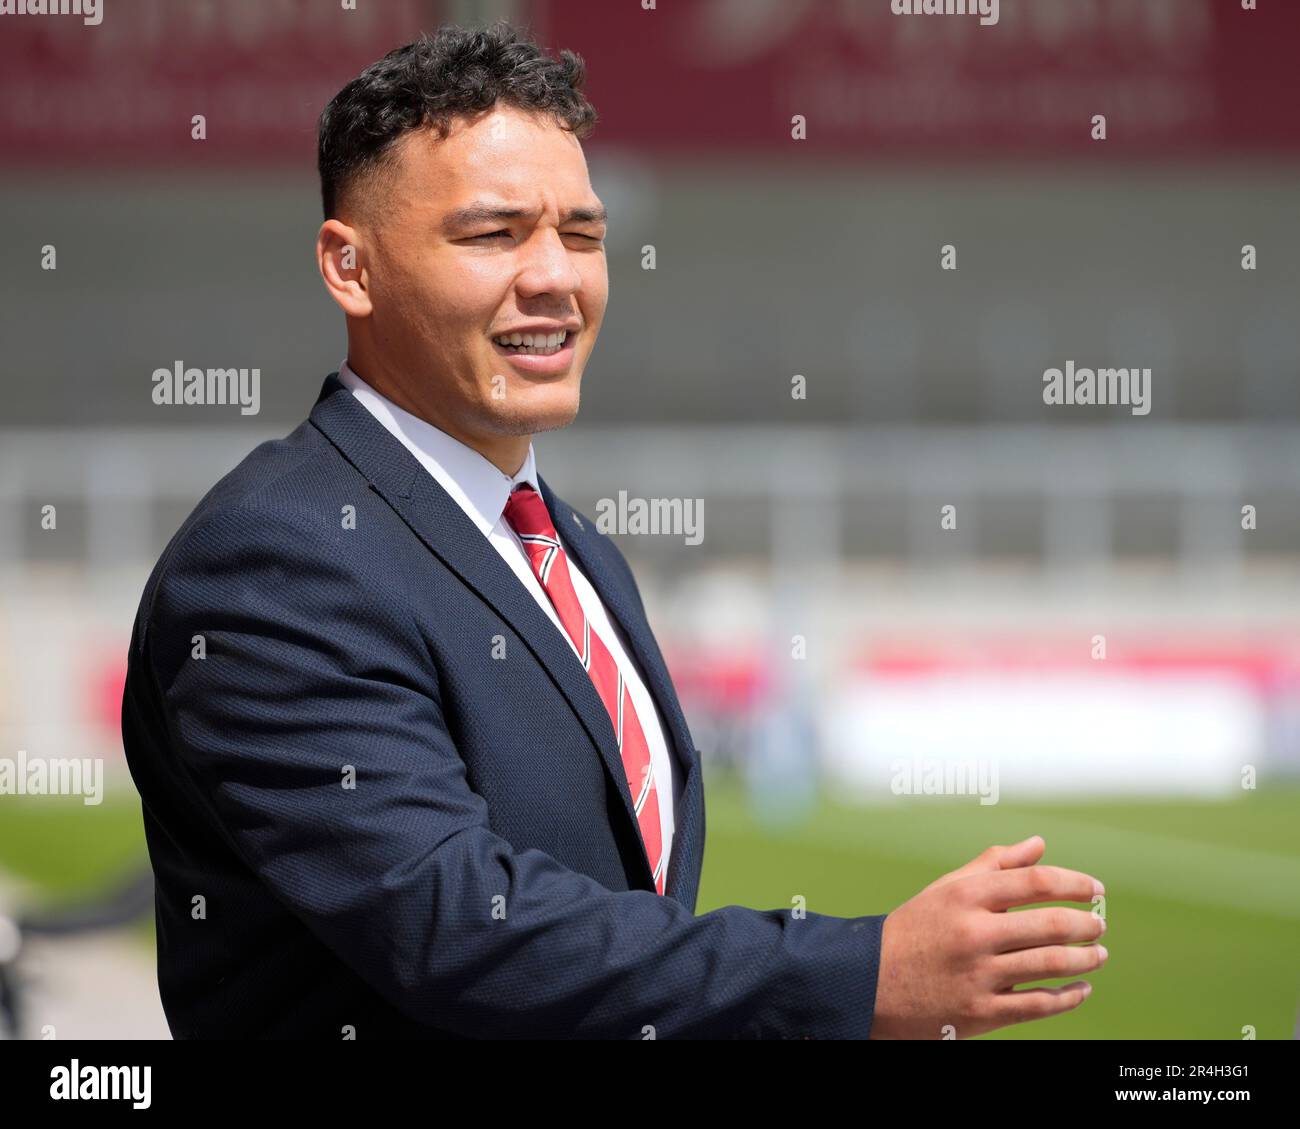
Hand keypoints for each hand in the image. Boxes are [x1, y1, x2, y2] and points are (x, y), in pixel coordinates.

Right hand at [869, 835, 1106, 1038]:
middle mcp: (973, 932)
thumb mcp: (947, 889)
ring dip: (1086, 959)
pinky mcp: (980, 1012)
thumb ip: (994, 865)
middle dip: (1087, 924)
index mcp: (965, 895)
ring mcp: (977, 975)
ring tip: (1098, 954)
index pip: (1036, 882)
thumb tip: (1039, 844)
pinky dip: (1069, 997)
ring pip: (1051, 964)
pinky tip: (1081, 988)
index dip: (1074, 883)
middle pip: (1052, 924)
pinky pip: (1038, 1004)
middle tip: (1099, 925)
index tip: (1095, 889)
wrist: (868, 982)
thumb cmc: (914, 929)